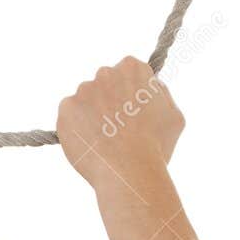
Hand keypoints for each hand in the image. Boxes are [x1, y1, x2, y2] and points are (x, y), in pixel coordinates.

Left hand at [56, 56, 183, 191]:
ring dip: (91, 117)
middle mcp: (106, 72)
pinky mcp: (66, 108)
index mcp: (133, 68)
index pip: (126, 73)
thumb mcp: (173, 115)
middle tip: (117, 129)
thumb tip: (151, 87)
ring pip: (85, 102)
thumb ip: (160, 94)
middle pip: (104, 85)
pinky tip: (90, 144)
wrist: (128, 171)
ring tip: (104, 142)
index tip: (131, 112)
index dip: (129, 95)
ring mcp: (83, 89)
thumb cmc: (155, 147)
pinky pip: (69, 117)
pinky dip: (76, 129)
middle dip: (108, 102)